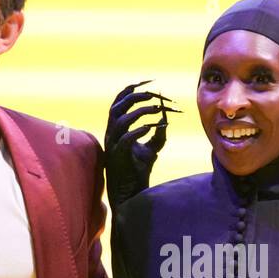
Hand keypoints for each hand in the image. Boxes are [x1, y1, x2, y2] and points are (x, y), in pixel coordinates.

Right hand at [104, 79, 179, 210]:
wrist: (132, 195)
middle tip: (156, 96)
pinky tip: (151, 127)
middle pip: (118, 106)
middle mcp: (111, 134)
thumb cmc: (138, 172)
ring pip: (119, 120)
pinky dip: (137, 131)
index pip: (119, 102)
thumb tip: (167, 118)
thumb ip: (158, 133)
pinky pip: (124, 140)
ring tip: (157, 110)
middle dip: (137, 97)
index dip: (132, 88)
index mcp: (116, 129)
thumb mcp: (152, 149)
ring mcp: (112, 146)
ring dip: (140, 112)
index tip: (150, 81)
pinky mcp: (116, 158)